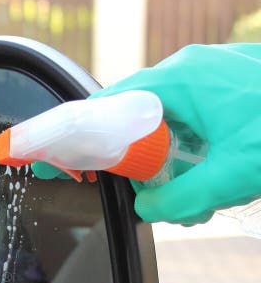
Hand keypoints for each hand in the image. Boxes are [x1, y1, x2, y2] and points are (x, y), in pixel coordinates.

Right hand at [36, 44, 260, 224]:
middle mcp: (187, 72)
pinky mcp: (230, 90)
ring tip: (195, 199)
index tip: (48, 161)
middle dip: (130, 162)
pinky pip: (193, 122)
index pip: (103, 108)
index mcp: (176, 80)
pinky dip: (193, 154)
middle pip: (131, 118)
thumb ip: (181, 199)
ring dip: (170, 165)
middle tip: (125, 192)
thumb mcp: (235, 173)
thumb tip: (147, 210)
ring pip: (165, 124)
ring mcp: (210, 78)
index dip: (73, 138)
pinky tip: (216, 182)